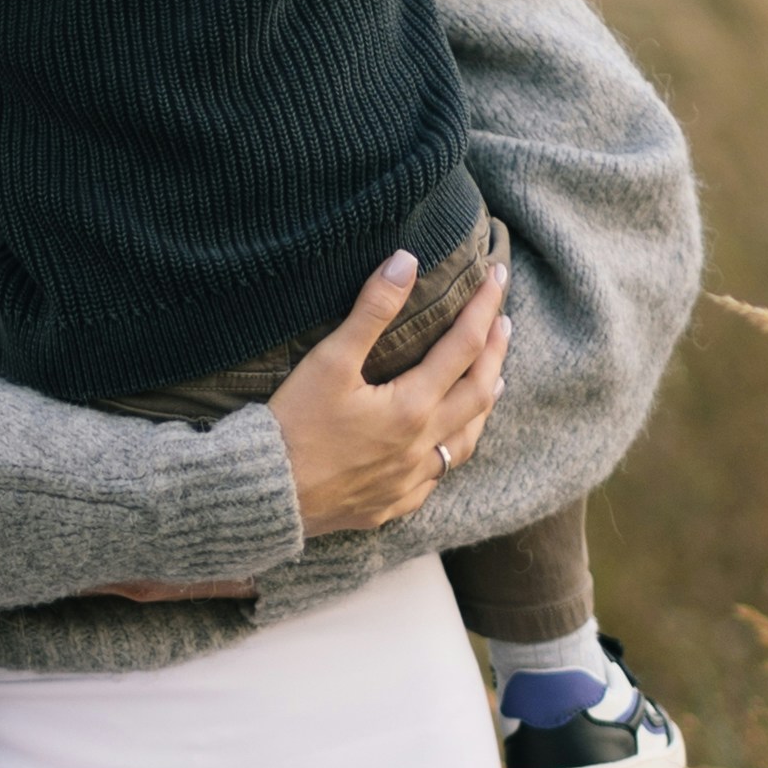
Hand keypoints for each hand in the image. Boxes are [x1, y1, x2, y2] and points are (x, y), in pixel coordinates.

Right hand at [267, 251, 508, 539]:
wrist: (264, 495)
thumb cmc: (292, 425)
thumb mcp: (329, 361)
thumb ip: (372, 311)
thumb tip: (407, 262)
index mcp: (412, 408)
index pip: (464, 347)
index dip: (483, 308)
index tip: (497, 277)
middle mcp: (421, 447)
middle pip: (478, 393)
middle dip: (494, 352)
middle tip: (503, 322)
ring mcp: (409, 482)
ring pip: (464, 441)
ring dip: (482, 405)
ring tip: (493, 380)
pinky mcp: (390, 504)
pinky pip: (436, 477)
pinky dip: (449, 450)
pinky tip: (444, 443)